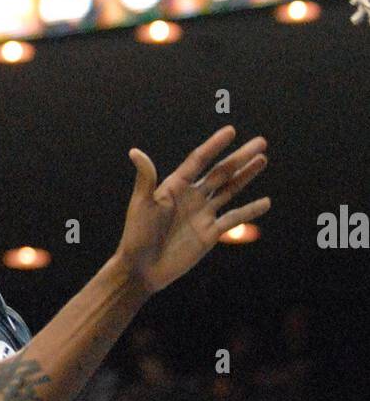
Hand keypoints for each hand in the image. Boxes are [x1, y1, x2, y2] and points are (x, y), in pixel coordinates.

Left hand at [115, 126, 268, 293]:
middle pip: (221, 172)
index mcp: (175, 186)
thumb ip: (146, 178)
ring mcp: (202, 214)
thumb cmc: (136, 236)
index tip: (231, 131)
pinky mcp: (210, 234)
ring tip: (263, 159)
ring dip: (247, 175)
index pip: (199, 160)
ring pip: (230, 190)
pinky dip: (249, 210)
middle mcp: (192, 197)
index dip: (214, 146)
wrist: (142, 269)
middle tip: (261, 142)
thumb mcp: (141, 205)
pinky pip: (233, 219)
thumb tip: (135, 152)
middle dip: (240, 157)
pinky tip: (265, 202)